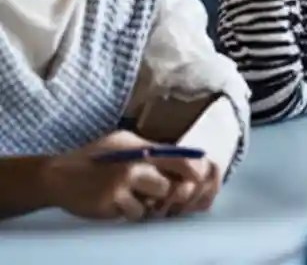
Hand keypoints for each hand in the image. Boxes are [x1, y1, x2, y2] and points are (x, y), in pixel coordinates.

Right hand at [45, 130, 220, 220]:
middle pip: (172, 185)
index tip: (198, 180)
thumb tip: (186, 156)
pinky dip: (130, 212)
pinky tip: (116, 203)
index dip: (194, 171)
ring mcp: (123, 184)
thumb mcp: (125, 143)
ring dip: (148, 204)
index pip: (181, 158)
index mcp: (142, 148)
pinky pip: (136, 214)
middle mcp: (135, 164)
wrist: (58, 176)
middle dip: (170, 194)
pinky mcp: (112, 202)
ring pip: (155, 202)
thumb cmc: (96, 158)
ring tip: (132, 196)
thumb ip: (152, 149)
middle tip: (158, 194)